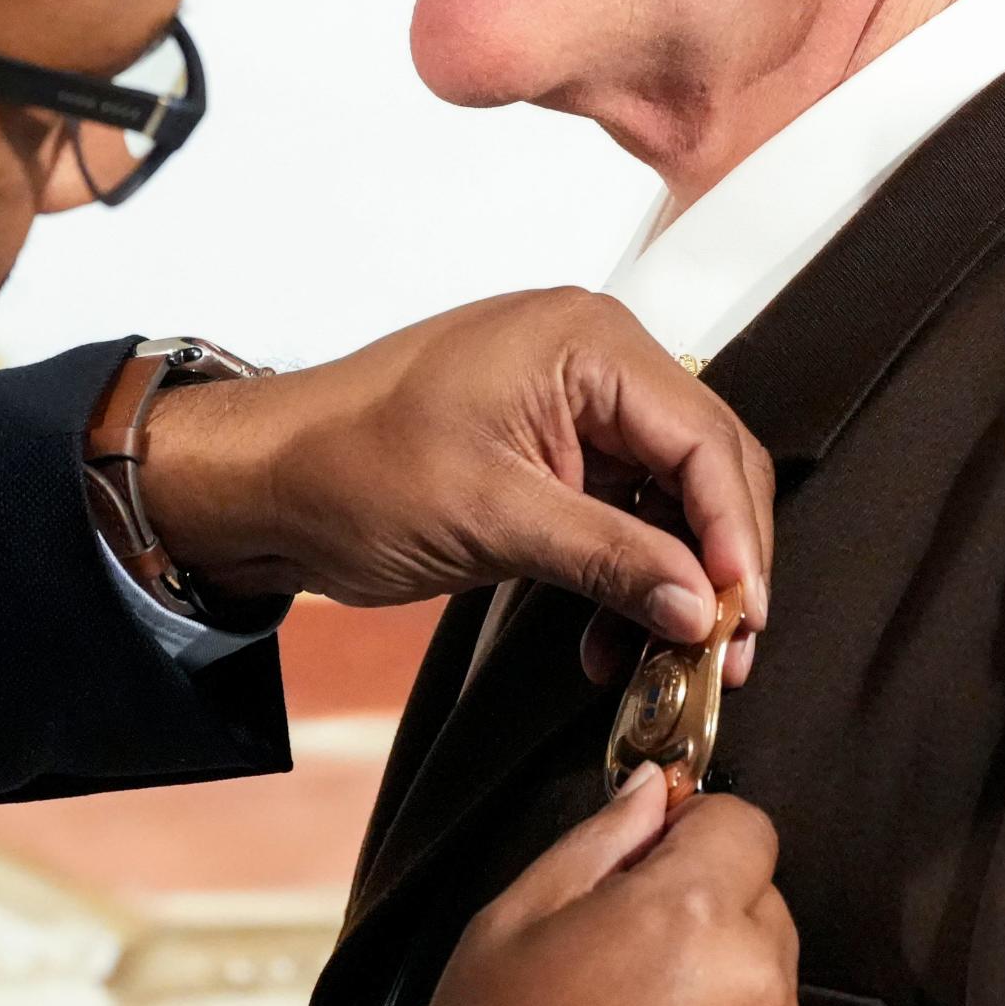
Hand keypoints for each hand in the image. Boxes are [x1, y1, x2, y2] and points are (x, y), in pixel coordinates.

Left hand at [139, 290, 772, 670]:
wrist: (262, 485)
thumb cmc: (349, 468)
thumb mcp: (490, 517)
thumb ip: (610, 557)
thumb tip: (705, 605)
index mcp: (587, 342)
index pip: (703, 436)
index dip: (734, 532)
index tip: (743, 615)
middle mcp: (593, 362)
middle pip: (703, 466)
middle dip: (718, 563)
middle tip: (724, 653)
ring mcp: (574, 411)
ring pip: (669, 501)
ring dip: (673, 584)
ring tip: (668, 663)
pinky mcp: (552, 459)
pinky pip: (622, 518)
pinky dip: (626, 580)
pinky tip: (611, 642)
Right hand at [387, 767, 814, 1005]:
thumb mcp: (512, 924)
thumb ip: (601, 840)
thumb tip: (651, 792)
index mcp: (689, 917)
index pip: (746, 823)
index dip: (694, 832)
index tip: (652, 860)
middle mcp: (754, 990)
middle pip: (761, 904)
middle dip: (704, 912)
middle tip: (619, 960)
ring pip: (765, 985)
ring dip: (717, 991)